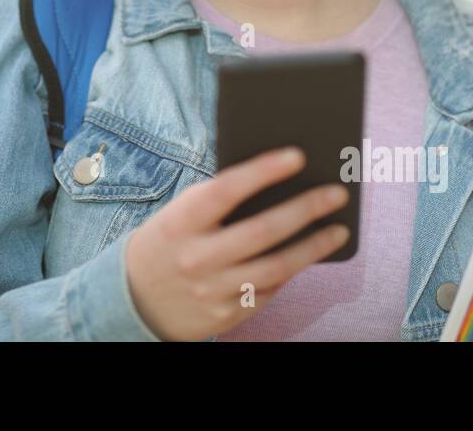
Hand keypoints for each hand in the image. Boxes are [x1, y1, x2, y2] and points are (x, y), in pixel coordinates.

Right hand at [125, 146, 349, 341]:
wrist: (134, 299)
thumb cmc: (169, 241)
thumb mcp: (180, 215)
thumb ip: (218, 200)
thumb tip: (277, 181)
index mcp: (180, 222)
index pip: (226, 190)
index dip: (263, 171)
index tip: (298, 155)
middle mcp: (196, 257)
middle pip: (263, 230)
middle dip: (306, 208)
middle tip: (336, 194)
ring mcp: (212, 291)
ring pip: (277, 267)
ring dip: (314, 246)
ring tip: (338, 230)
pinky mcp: (225, 316)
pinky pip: (268, 291)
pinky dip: (291, 272)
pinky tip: (308, 255)